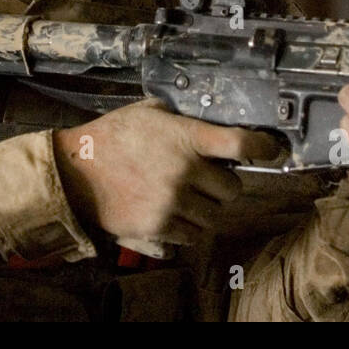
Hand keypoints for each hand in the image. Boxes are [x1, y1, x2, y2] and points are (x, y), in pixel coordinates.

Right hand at [52, 98, 280, 246]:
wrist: (75, 173)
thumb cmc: (111, 138)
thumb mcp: (148, 113)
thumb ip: (180, 119)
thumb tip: (207, 122)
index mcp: (185, 138)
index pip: (242, 144)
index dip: (265, 148)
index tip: (273, 151)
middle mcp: (185, 171)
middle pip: (233, 189)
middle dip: (222, 186)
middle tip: (205, 181)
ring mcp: (173, 203)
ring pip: (214, 217)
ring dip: (205, 210)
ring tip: (183, 199)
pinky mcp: (160, 228)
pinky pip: (192, 236)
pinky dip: (186, 229)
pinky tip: (170, 214)